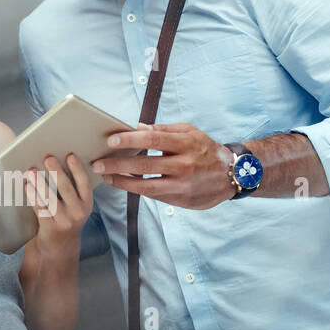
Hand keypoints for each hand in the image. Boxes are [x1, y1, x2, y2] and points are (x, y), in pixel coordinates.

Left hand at [24, 152, 93, 255]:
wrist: (59, 248)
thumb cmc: (65, 219)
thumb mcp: (74, 206)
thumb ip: (70, 189)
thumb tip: (55, 163)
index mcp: (87, 204)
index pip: (84, 183)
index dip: (77, 168)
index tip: (70, 155)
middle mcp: (78, 212)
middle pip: (66, 188)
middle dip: (56, 171)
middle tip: (48, 157)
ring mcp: (64, 221)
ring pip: (50, 198)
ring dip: (40, 182)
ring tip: (32, 170)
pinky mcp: (50, 227)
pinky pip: (40, 208)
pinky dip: (32, 196)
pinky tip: (27, 186)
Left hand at [92, 122, 236, 208]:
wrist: (231, 176)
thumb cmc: (206, 150)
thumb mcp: (190, 132)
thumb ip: (164, 130)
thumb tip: (138, 128)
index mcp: (186, 144)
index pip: (153, 140)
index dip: (130, 140)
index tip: (111, 140)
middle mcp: (183, 165)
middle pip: (144, 166)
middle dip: (117, 165)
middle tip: (98, 163)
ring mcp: (182, 185)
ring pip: (145, 187)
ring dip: (122, 182)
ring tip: (106, 177)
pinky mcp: (180, 201)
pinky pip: (153, 196)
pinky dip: (136, 190)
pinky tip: (123, 184)